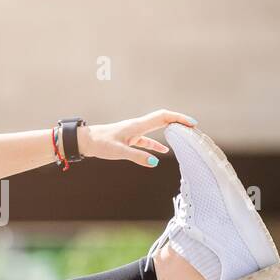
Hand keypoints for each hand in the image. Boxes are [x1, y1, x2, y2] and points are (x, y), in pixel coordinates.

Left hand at [78, 109, 197, 167]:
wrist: (86, 141)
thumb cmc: (100, 143)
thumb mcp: (119, 151)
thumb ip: (137, 157)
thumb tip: (155, 162)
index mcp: (138, 125)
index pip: (163, 117)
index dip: (179, 118)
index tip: (192, 123)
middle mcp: (138, 126)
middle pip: (163, 120)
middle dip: (179, 122)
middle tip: (193, 128)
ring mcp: (134, 132)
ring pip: (156, 130)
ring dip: (169, 132)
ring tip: (183, 137)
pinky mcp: (129, 139)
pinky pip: (147, 140)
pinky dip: (156, 144)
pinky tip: (162, 152)